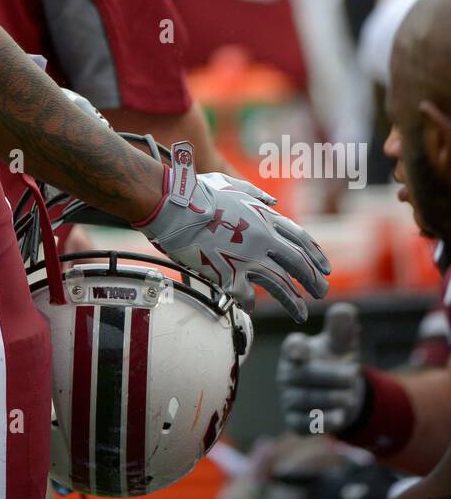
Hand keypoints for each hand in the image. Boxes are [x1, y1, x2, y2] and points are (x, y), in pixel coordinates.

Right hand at [138, 141, 330, 321]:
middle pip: (297, 264)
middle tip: (321, 292)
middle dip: (312, 280)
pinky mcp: (228, 273)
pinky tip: (252, 307)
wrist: (173, 205)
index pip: (300, 239)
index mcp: (264, 217)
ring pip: (280, 284)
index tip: (325, 269)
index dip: (316, 256)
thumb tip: (273, 203)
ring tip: (302, 313)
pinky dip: (251, 302)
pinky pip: (246, 294)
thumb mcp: (231, 184)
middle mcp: (263, 238)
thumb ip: (255, 194)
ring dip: (293, 300)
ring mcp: (247, 257)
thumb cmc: (198, 191)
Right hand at [277, 302, 364, 432]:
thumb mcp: (343, 344)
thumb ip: (343, 326)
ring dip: (331, 398)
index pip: (292, 347)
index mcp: (296, 349)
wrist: (342, 395)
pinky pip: (304, 423)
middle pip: (305, 375)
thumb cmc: (337, 361)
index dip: (296, 349)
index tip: (302, 352)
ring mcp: (288, 398)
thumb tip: (346, 311)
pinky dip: (323, 421)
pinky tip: (340, 417)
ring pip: (305, 400)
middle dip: (331, 376)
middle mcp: (287, 373)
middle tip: (353, 376)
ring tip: (350, 398)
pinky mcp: (294, 421)